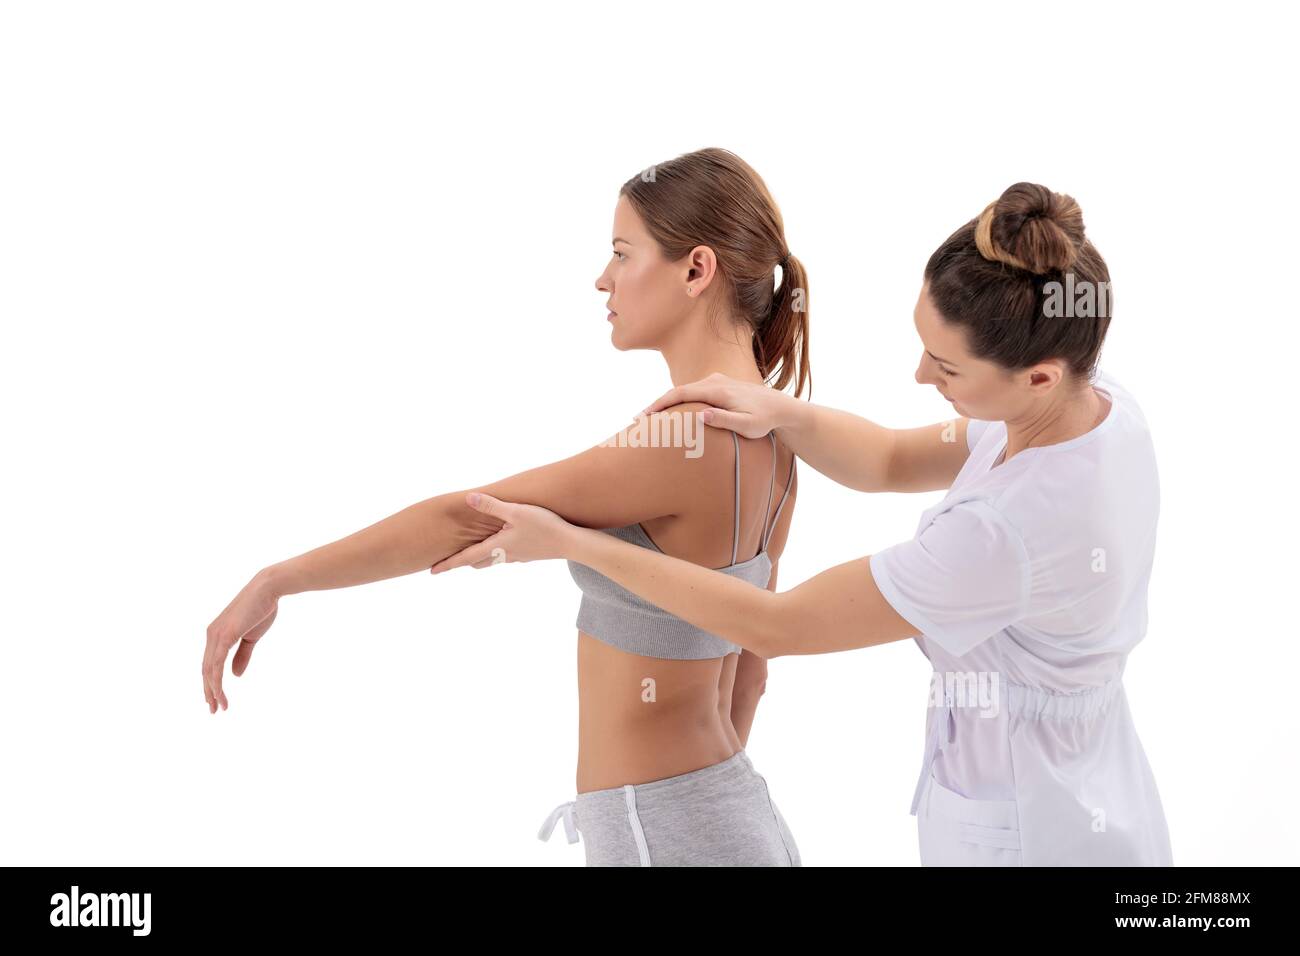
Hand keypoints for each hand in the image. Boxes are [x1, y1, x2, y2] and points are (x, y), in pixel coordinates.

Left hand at [203, 569, 279, 712]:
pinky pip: (216, 663)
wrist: (268, 589)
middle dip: (209, 691)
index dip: (212, 683)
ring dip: (212, 690)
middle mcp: (212, 635)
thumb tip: (234, 675)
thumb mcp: (251, 637)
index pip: (210, 664)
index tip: (218, 699)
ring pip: (208, 670)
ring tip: (218, 707)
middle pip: (205, 670)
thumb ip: (242, 655)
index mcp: (217, 635)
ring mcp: (216, 635)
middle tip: (214, 709)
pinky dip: (216, 680)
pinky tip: (220, 692)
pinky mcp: (224, 635)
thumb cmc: (262, 609)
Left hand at [429, 492, 574, 573]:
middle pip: (477, 561)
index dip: (447, 564)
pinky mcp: (528, 554)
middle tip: (448, 560)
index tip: (431, 571)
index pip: (465, 559)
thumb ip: (491, 505)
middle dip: (463, 561)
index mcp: (496, 548)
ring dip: (480, 556)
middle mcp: (504, 556)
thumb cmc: (543, 526)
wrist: (571, 543)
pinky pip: (506, 555)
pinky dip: (497, 551)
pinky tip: (502, 542)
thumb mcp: (516, 512)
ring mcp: (517, 557)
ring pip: (492, 559)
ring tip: (471, 549)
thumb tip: (468, 497)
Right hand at [637, 372, 793, 438]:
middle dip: (657, 405)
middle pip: (678, 391)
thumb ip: (724, 421)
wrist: (780, 407)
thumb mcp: (748, 426)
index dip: (659, 404)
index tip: (643, 417)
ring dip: (667, 403)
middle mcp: (714, 380)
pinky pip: (693, 392)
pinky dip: (679, 401)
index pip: (680, 394)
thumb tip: (700, 415)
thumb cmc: (764, 420)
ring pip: (684, 391)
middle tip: (638, 421)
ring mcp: (716, 381)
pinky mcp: (718, 385)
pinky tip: (672, 413)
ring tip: (650, 419)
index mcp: (717, 390)